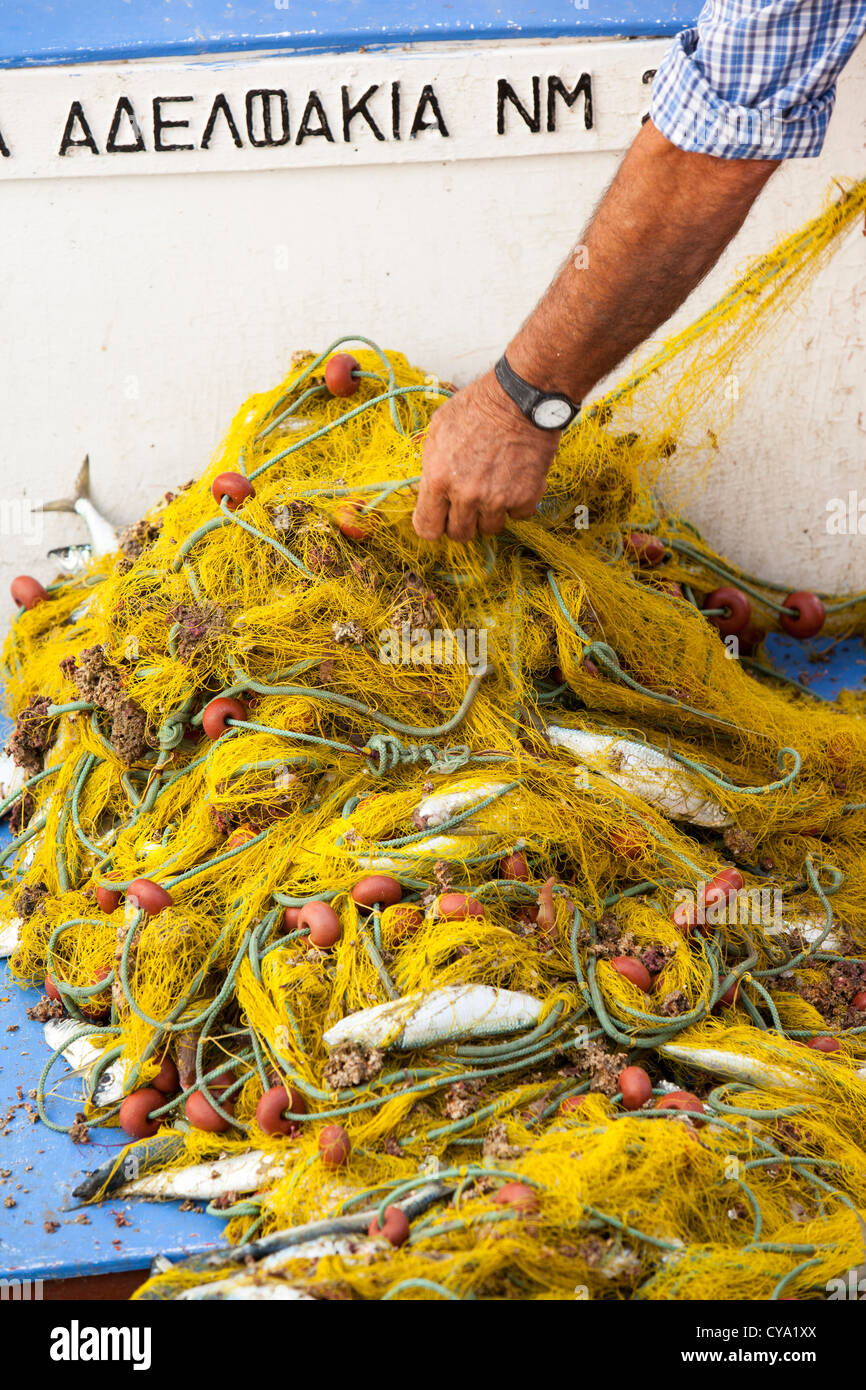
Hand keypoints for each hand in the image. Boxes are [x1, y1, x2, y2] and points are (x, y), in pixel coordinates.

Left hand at [412, 370, 558, 541]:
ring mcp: (497, 498)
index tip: (440, 517)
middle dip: (462, 522)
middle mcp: (466, 495)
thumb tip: (430, 489)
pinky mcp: (525, 496)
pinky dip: (518, 503)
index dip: (433, 525)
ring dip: (491, 513)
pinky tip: (516, 481)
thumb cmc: (477, 408)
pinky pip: (518, 516)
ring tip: (494, 488)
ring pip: (490, 529)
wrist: (519, 398)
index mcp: (439, 479)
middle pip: (460, 534)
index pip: (427, 528)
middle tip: (469, 503)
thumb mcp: (438, 431)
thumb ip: (432, 467)